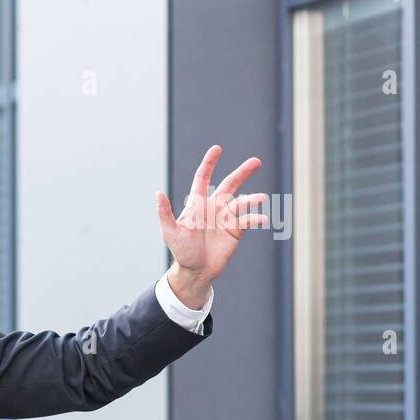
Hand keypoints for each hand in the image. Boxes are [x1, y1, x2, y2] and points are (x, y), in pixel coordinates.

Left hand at [155, 145, 267, 306]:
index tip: (217, 149)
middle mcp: (214, 207)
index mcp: (197, 204)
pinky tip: (261, 219)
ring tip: (261, 199)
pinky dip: (255, 218)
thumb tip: (158, 193)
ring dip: (252, 199)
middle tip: (256, 161)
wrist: (195, 271)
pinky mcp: (236, 230)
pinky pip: (248, 220)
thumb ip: (165, 213)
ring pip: (242, 202)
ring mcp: (226, 218)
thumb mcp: (170, 232)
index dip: (209, 163)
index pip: (203, 178)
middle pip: (229, 185)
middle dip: (242, 173)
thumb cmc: (180, 251)